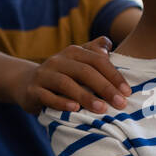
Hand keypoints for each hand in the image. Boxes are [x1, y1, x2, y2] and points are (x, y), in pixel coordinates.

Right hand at [17, 36, 131, 113]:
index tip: (128, 92)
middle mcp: (58, 60)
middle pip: (84, 71)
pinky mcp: (33, 90)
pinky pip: (47, 96)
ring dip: (85, 96)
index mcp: (73, 52)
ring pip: (66, 84)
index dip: (114, 75)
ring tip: (101, 109)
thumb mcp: (79, 62)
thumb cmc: (63, 75)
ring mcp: (44, 75)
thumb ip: (94, 52)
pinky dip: (61, 103)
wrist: (27, 84)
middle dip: (105, 87)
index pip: (98, 60)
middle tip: (120, 103)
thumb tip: (108, 46)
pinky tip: (74, 109)